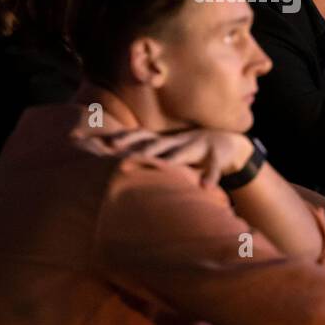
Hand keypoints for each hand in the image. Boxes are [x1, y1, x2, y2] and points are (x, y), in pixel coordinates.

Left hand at [74, 127, 252, 189]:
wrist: (227, 144)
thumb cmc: (188, 151)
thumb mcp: (166, 152)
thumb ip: (144, 155)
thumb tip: (113, 161)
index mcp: (163, 142)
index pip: (136, 137)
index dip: (118, 138)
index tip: (97, 142)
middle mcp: (176, 142)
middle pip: (153, 143)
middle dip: (135, 145)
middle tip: (114, 148)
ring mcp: (196, 147)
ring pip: (181, 153)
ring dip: (171, 158)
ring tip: (162, 165)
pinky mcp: (215, 157)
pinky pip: (213, 168)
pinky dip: (210, 177)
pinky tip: (206, 187)